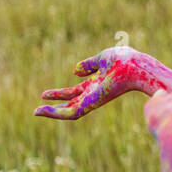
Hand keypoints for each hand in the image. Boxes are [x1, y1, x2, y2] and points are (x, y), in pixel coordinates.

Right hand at [34, 46, 171, 119]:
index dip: (62, 93)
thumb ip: (89, 64)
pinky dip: (55, 114)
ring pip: (70, 111)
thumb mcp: (102, 58)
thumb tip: (75, 71)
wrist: (136, 68)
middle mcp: (94, 93)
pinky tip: (41, 111)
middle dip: (57, 103)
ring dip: (52, 112)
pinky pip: (70, 113)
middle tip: (39, 107)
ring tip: (36, 112)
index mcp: (97, 83)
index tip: (46, 94)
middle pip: (72, 101)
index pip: (77, 90)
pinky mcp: (90, 105)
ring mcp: (92, 100)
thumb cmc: (124, 60)